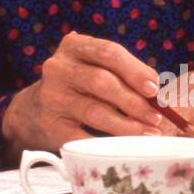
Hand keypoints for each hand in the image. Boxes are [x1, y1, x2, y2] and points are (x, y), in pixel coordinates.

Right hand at [1, 32, 165, 158]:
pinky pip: (83, 137)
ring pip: (94, 111)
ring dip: (126, 124)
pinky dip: (107, 143)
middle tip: (156, 117)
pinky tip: (124, 146)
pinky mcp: (50, 124)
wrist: (35, 110)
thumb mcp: (94, 68)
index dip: (135, 70)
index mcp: (73, 46)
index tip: (155, 88)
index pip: (108, 52)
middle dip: (134, 101)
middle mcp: (58, 67)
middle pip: (101, 82)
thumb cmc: (79, 86)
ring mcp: (51, 96)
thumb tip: (158, 93)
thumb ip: (123, 73)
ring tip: (147, 132)